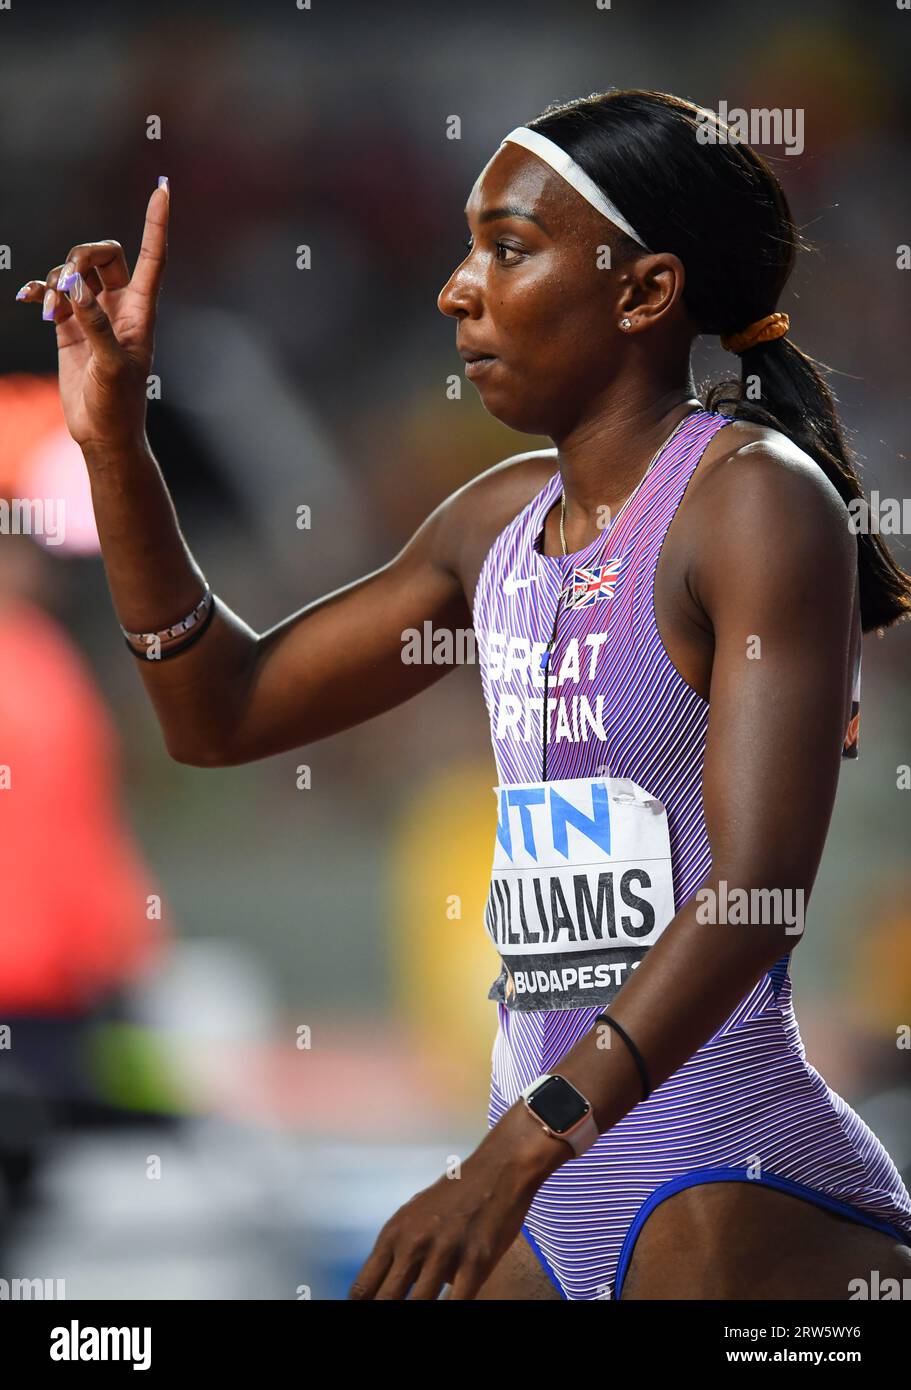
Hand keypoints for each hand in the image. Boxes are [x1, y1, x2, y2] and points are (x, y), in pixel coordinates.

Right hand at [15, 181, 168, 452]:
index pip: (153, 257)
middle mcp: (119, 307)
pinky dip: (40, 292)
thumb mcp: (111, 366)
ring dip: (57, 280)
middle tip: (67, 280)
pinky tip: (29, 299)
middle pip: (103, 254)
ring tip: (51, 310)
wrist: (102, 433)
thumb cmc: (118, 405)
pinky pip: (53, 295)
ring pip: (75, 272)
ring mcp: (93, 315)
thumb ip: (95, 324)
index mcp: (140, 311)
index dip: (156, 223)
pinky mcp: (69, 328)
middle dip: (82, 254)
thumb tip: (75, 288)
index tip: (163, 188)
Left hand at [348, 1102, 567, 1299]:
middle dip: (387, 1314)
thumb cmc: (456, 1195)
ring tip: (425, 1315)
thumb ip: (400, 1253)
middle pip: (385, 1301)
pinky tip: (453, 1305)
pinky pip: (457, 1302)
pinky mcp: (475, 1260)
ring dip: (422, 1313)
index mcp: (393, 1234)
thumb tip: (390, 1289)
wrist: (497, 1169)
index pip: (363, 1288)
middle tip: (396, 1317)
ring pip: (420, 1305)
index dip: (364, 1308)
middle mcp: (413, 1243)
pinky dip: (452, 1310)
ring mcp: (444, 1251)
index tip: (370, 1314)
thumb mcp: (415, 1218)